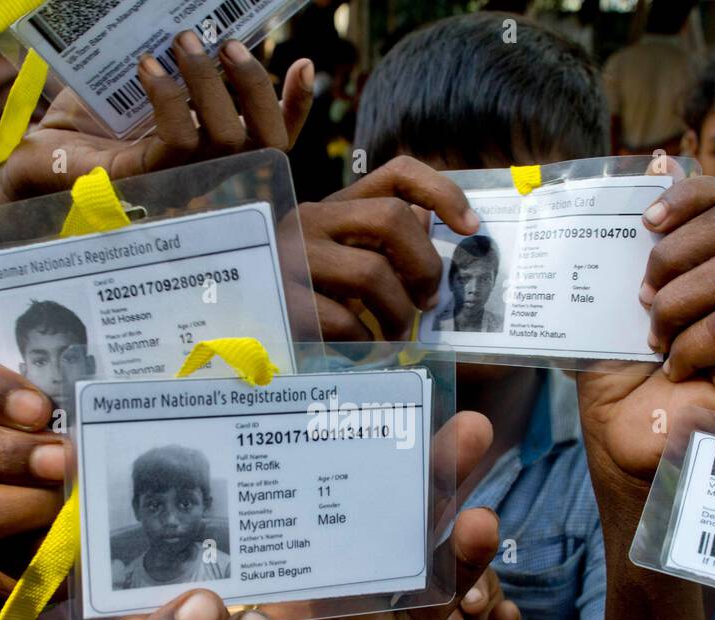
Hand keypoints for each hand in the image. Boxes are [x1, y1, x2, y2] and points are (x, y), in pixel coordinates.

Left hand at [0, 33, 313, 210]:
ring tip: (183, 41)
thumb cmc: (87, 129)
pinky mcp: (147, 187)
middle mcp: (208, 182)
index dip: (296, 108)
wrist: (32, 162)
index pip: (274, 144)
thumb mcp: (140, 92)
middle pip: (267, 144)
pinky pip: (177, 143)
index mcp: (215, 161)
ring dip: (210, 83)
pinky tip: (148, 68)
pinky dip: (169, 98)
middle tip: (219, 40)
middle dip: (252, 85)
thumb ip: (179, 77)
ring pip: (228, 140)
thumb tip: (208, 34)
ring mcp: (181, 190)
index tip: (303, 64)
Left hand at [266, 411, 508, 619]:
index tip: (447, 422)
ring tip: (478, 557)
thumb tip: (126, 614)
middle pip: (429, 544)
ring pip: (455, 602)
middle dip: (456, 501)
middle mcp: (379, 606)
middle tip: (474, 465)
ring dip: (474, 573)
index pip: (377, 510)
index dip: (413, 466)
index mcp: (332, 578)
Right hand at [291, 155, 479, 341]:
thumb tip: (430, 222)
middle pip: (391, 219)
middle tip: (428, 303)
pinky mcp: (282, 302)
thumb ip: (384, 242)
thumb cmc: (304, 295)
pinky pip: (344, 321)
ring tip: (396, 336)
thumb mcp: (344, 261)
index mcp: (334, 207)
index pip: (397, 173)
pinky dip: (366, 343)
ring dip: (398, 313)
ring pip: (371, 272)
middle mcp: (310, 221)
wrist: (243, 322)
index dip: (442, 192)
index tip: (471, 228)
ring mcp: (292, 259)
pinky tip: (365, 352)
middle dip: (424, 266)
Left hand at [577, 176, 714, 485]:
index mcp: (712, 266)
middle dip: (672, 252)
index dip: (691, 193)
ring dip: (672, 309)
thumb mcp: (611, 296)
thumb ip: (631, 234)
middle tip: (642, 297)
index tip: (646, 220)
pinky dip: (688, 348)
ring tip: (653, 344)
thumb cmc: (616, 374)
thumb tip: (657, 156)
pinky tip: (675, 373)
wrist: (617, 438)